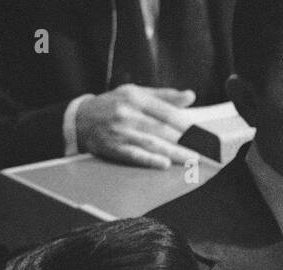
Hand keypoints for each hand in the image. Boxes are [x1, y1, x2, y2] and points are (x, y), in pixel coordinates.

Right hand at [75, 85, 197, 167]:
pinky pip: (134, 154)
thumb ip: (163, 96)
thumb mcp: (134, 93)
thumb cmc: (111, 105)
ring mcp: (120, 131)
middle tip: (203, 151)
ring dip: (174, 152)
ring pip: (152, 142)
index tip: (202, 134)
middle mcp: (127, 113)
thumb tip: (190, 96)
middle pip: (162, 129)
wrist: (78, 119)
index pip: (167, 112)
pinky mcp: (113, 147)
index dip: (186, 124)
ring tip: (191, 159)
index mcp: (136, 98)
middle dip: (185, 141)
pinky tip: (164, 164)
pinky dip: (149, 160)